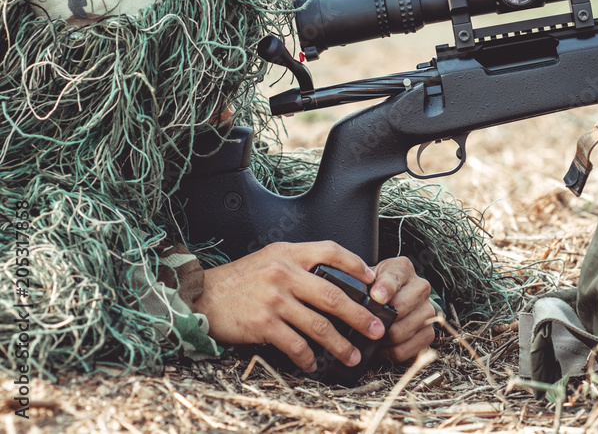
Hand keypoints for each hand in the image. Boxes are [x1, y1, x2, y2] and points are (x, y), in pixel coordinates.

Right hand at [192, 241, 386, 371]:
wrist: (203, 296)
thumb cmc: (240, 280)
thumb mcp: (271, 258)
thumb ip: (299, 264)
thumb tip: (336, 281)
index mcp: (289, 254)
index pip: (331, 251)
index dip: (356, 264)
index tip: (373, 281)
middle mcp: (284, 274)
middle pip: (334, 295)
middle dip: (360, 316)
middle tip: (376, 329)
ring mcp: (274, 300)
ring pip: (319, 326)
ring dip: (340, 345)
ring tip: (353, 355)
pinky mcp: (263, 324)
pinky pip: (295, 345)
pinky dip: (308, 358)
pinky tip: (314, 364)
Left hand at [368, 256, 436, 362]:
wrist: (387, 302)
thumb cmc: (373, 290)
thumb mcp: (365, 278)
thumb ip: (363, 283)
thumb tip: (369, 299)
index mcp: (403, 269)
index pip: (394, 278)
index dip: (385, 289)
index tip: (376, 297)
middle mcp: (421, 287)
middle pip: (400, 309)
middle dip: (379, 319)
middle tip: (367, 322)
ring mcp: (428, 311)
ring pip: (400, 332)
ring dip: (383, 338)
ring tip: (374, 332)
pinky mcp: (428, 333)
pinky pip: (405, 350)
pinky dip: (390, 351)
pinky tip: (384, 344)